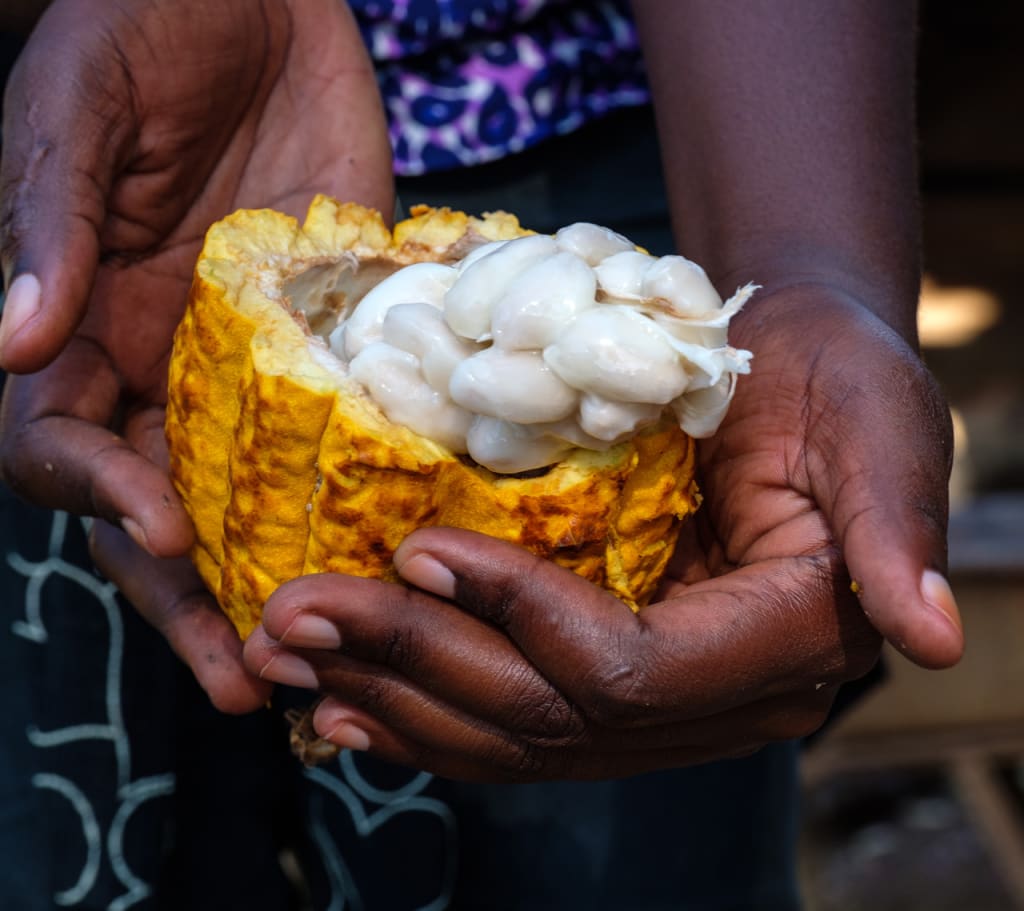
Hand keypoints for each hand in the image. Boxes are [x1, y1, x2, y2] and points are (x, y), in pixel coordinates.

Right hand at [0, 0, 393, 710]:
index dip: (101, 499)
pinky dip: (365, 489)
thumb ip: (49, 220)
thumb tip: (12, 338)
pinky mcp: (334, 341)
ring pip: (256, 495)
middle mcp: (164, 368)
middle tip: (249, 677)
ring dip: (283, 576)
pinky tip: (405, 545)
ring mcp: (253, 366)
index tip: (163, 536)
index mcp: (84, 330)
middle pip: (161, 509)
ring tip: (332, 651)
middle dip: (194, 597)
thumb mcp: (78, 110)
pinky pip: (345, 428)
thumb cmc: (135, 29)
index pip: (65, 448)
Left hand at [244, 286, 962, 779]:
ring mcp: (651, 695)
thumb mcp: (875, 428)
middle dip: (417, 667)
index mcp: (784, 640)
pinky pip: (505, 717)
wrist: (776, 367)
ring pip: (511, 732)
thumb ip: (897, 530)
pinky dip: (419, 712)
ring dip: (392, 695)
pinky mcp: (599, 672)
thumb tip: (933, 638)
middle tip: (296, 619)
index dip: (525, 622)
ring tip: (288, 654)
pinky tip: (342, 702)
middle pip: (548, 716)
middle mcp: (713, 693)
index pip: (635, 673)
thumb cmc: (828, 379)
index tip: (420, 551)